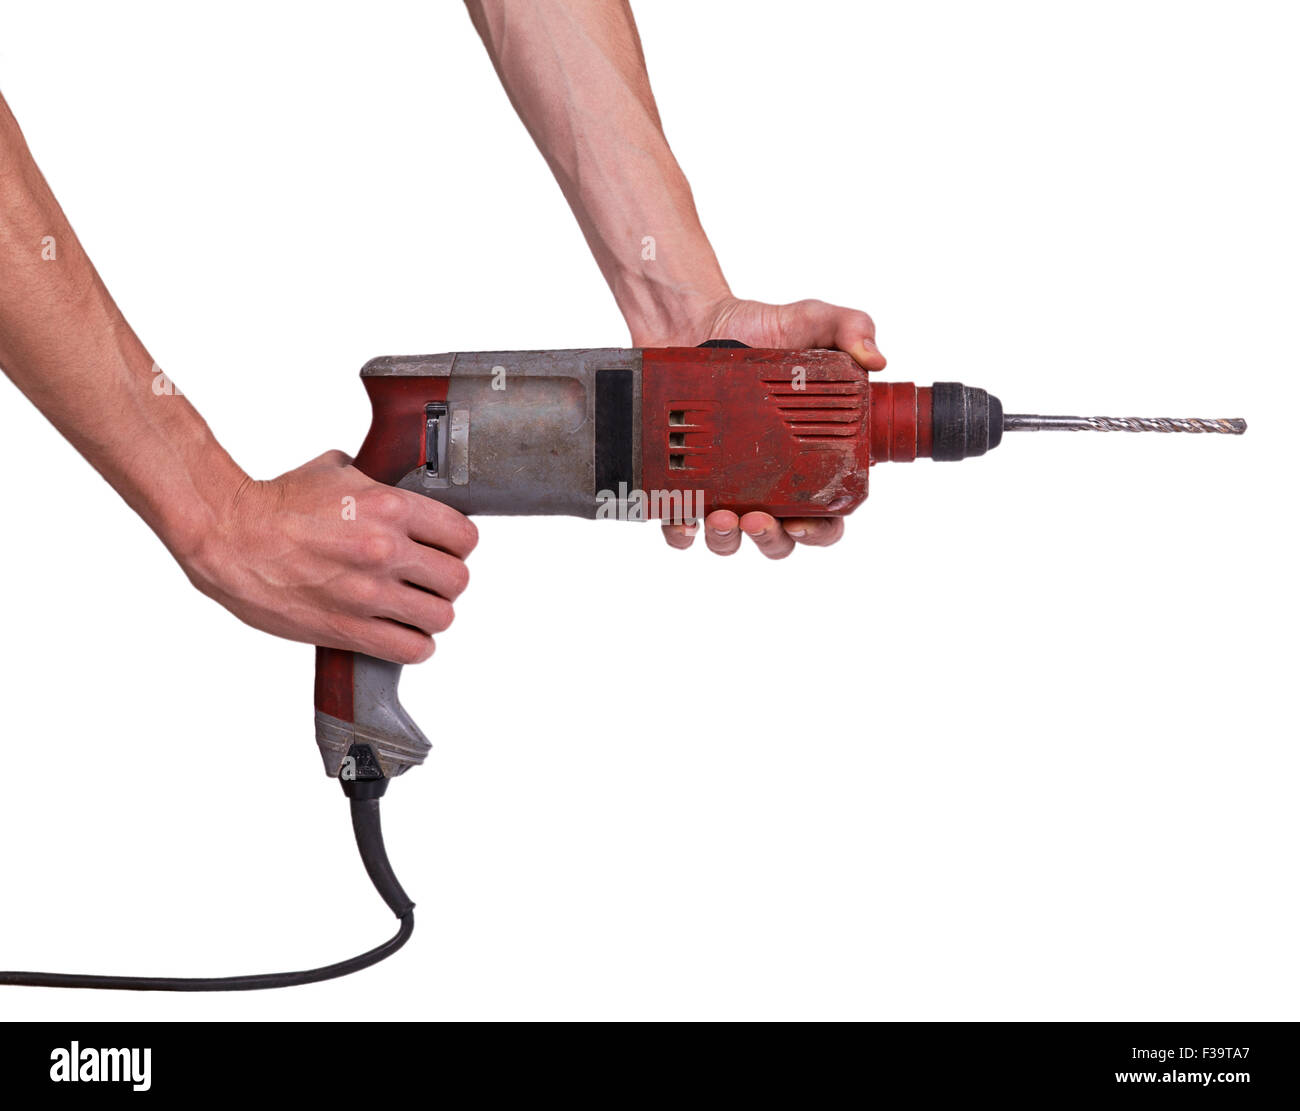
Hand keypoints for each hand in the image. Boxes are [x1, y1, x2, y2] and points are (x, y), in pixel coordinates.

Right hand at [178, 451, 476, 663]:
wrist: (228, 537)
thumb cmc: (278, 504)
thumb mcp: (338, 473)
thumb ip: (380, 482)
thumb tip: (403, 484)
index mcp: (390, 507)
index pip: (464, 537)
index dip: (457, 545)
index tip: (444, 549)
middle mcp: (386, 550)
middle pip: (458, 579)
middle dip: (446, 580)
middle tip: (426, 580)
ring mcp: (368, 593)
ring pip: (441, 617)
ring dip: (430, 614)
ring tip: (412, 608)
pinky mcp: (348, 628)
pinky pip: (412, 649)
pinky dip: (414, 645)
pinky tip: (400, 633)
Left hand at [653, 296, 884, 557]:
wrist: (692, 317)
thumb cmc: (756, 328)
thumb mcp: (811, 320)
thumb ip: (849, 328)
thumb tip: (877, 358)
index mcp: (807, 457)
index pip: (825, 513)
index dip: (821, 530)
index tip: (806, 523)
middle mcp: (766, 479)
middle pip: (778, 538)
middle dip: (772, 540)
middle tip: (760, 519)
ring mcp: (722, 483)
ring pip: (730, 540)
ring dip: (728, 540)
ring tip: (723, 516)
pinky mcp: (679, 479)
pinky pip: (680, 526)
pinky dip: (681, 533)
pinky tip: (684, 519)